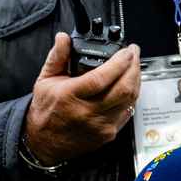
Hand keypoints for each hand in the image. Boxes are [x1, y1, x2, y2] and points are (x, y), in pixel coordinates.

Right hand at [22, 34, 141, 166]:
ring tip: (134, 67)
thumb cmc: (45, 111)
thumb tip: (63, 38)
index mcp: (71, 96)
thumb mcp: (45, 80)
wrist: (44, 142)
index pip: (102, 77)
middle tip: (134, 54)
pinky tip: (129, 86)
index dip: (119, 62)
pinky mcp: (108, 134)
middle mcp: (87, 112)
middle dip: (134, 67)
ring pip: (129, 100)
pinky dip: (131, 96)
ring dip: (136, 81)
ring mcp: (100, 125)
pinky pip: (127, 112)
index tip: (127, 50)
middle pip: (123, 89)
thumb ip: (57, 57)